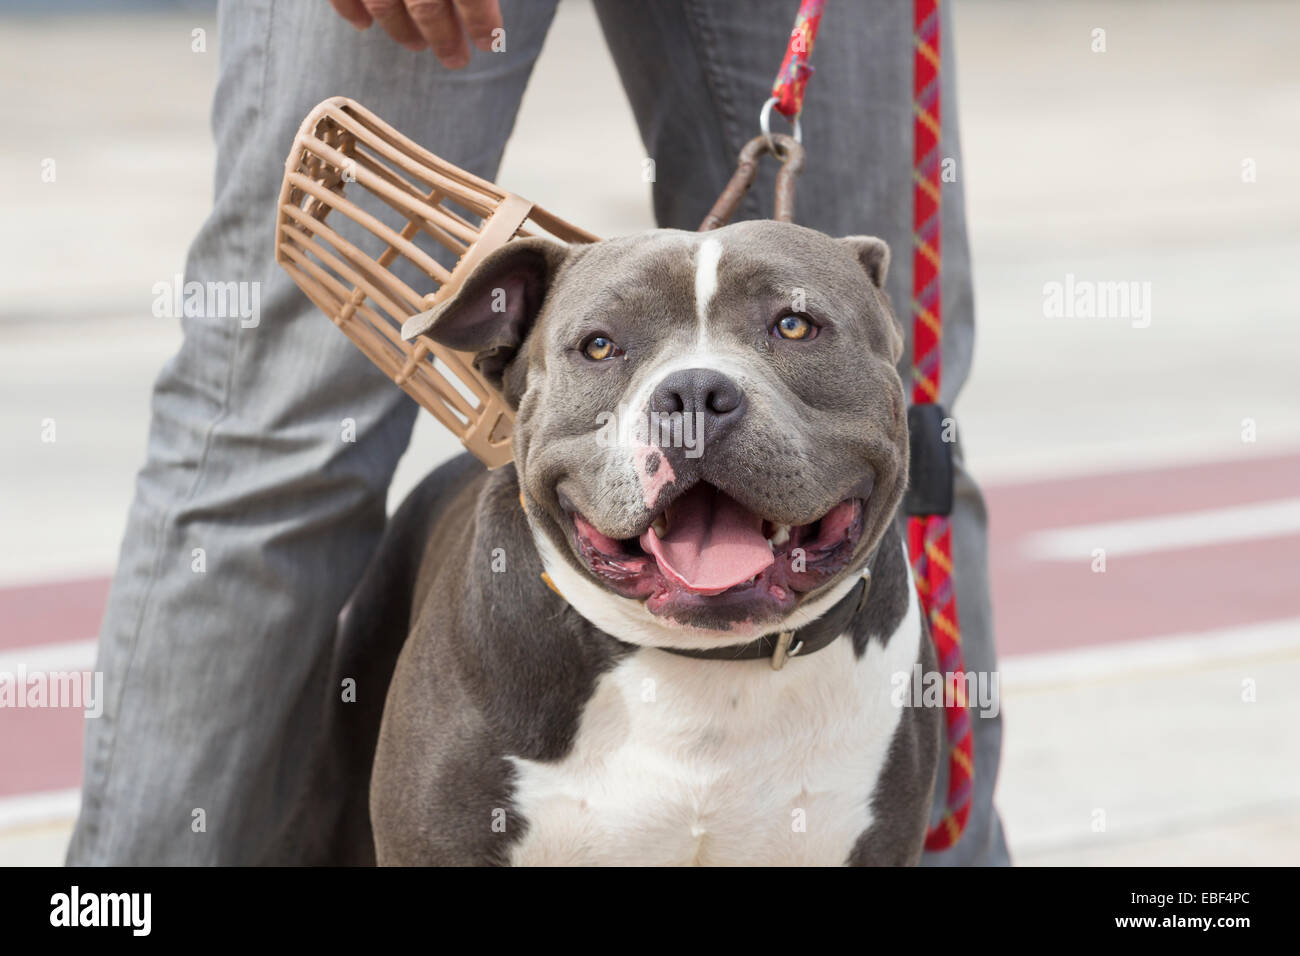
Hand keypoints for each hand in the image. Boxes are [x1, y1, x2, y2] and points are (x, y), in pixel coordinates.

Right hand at [329, 0, 502, 68]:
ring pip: (383, 3)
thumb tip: (483, 5)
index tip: (489, 42)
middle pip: (426, 4)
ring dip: (400, 29)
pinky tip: (363, 25)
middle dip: (443, 37)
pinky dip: (350, 11)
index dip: (481, 21)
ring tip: (417, 44)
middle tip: (456, 59)